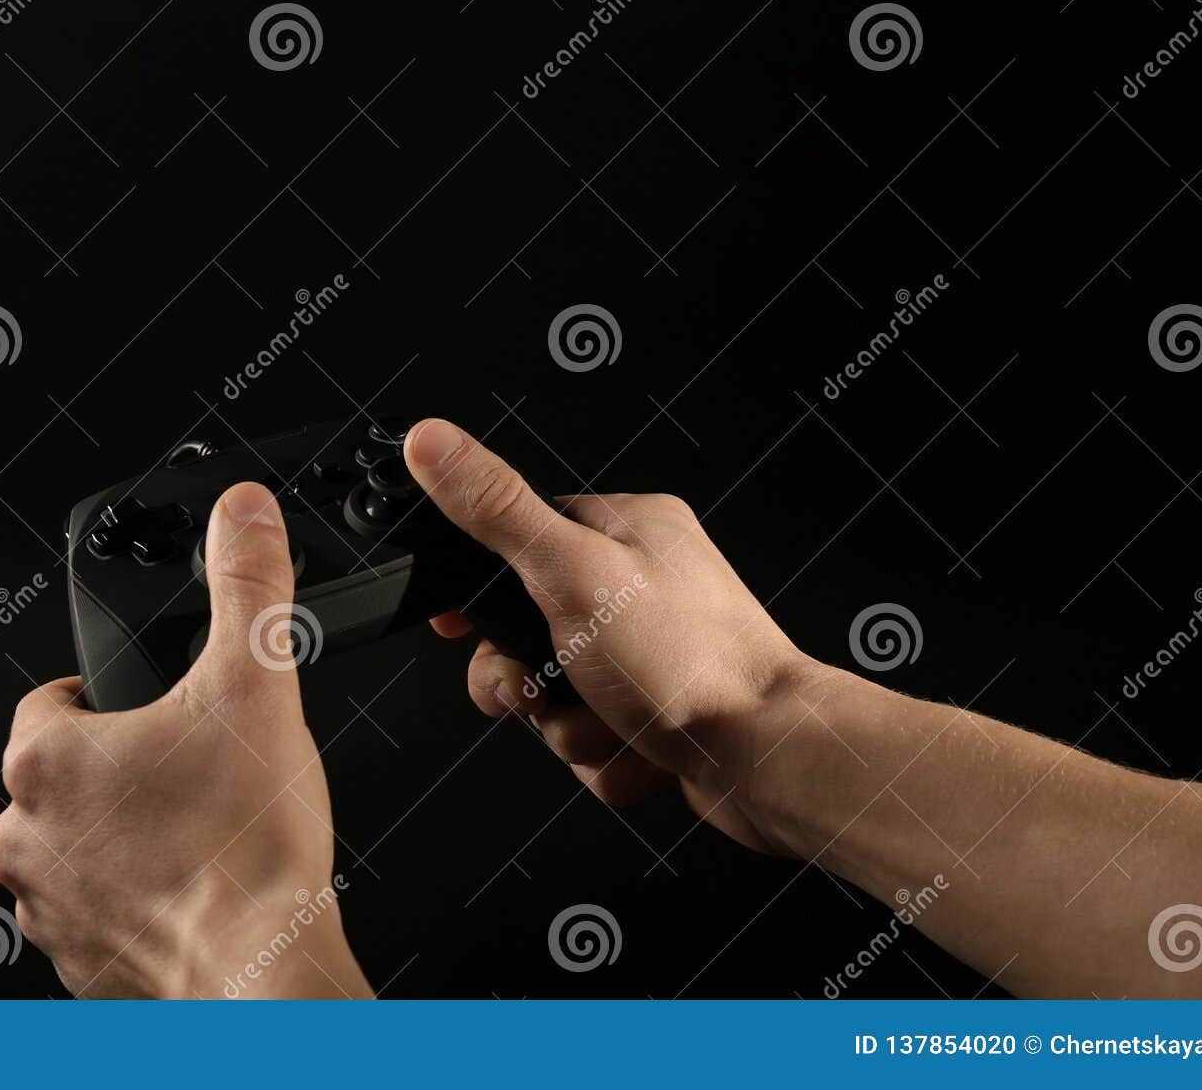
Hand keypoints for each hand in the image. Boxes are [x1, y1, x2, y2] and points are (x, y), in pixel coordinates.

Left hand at [0, 483, 371, 998]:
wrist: (263, 972)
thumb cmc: (245, 846)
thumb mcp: (256, 683)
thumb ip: (248, 584)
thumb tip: (241, 513)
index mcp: (46, 762)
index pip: (49, 703)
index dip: (102, 695)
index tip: (145, 706)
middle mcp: (25, 839)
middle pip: (63, 780)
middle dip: (120, 772)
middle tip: (191, 773)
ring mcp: (47, 911)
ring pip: (76, 851)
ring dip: (123, 839)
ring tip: (198, 834)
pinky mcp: (80, 967)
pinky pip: (97, 916)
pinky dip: (137, 902)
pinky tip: (197, 890)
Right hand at [405, 418, 822, 851]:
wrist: (770, 760)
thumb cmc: (690, 661)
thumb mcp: (570, 572)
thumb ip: (495, 510)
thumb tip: (432, 442)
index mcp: (626, 530)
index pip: (521, 542)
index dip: (486, 596)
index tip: (462, 628)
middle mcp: (644, 586)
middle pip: (531, 633)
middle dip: (530, 683)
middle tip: (543, 690)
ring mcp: (655, 654)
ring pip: (560, 697)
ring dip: (572, 727)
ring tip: (614, 723)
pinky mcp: (664, 713)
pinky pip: (597, 740)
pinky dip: (609, 758)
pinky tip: (644, 751)